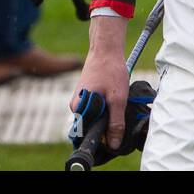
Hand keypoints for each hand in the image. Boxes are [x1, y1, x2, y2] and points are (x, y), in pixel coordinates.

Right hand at [72, 17, 129, 149]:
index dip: (101, 140)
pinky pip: (95, 109)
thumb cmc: (110, 71)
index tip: (113, 138)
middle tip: (118, 117)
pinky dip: (105, 108)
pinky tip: (114, 100)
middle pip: (90, 128)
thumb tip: (114, 145)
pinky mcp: (85, 95)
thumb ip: (115, 123)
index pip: (86, 136)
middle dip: (105, 128)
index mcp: (78, 110)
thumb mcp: (117, 99)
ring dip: (106, 117)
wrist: (106, 48)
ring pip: (94, 118)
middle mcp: (75, 107)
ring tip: (117, 105)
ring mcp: (79, 100)